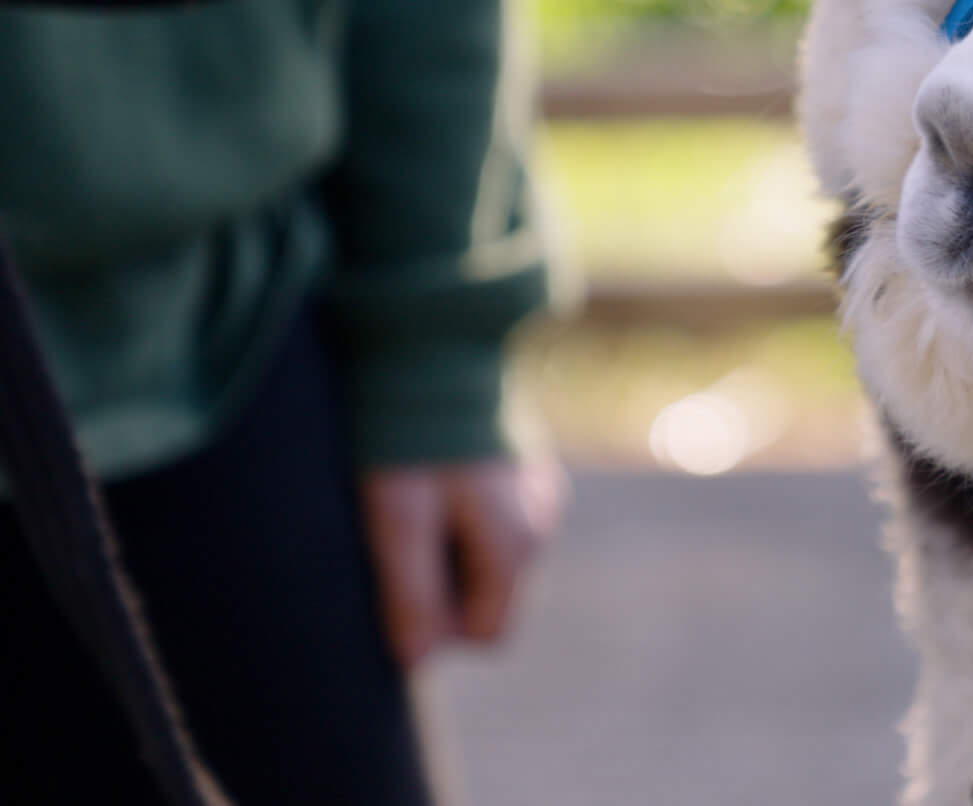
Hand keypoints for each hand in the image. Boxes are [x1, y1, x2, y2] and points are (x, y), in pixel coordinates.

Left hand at [359, 453, 565, 668]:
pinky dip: (465, 517)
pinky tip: (437, 478)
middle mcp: (543, 522)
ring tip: (416, 502)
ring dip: (453, 550)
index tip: (399, 582)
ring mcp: (541, 492)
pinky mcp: (528, 468)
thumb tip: (415, 661)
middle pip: (493, 598)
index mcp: (518, 542)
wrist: (432, 345)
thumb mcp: (395, 517)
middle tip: (400, 540)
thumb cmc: (408, 436)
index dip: (438, 626)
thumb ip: (410, 591)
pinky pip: (499, 522)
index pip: (488, 635)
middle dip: (446, 587)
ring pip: (495, 560)